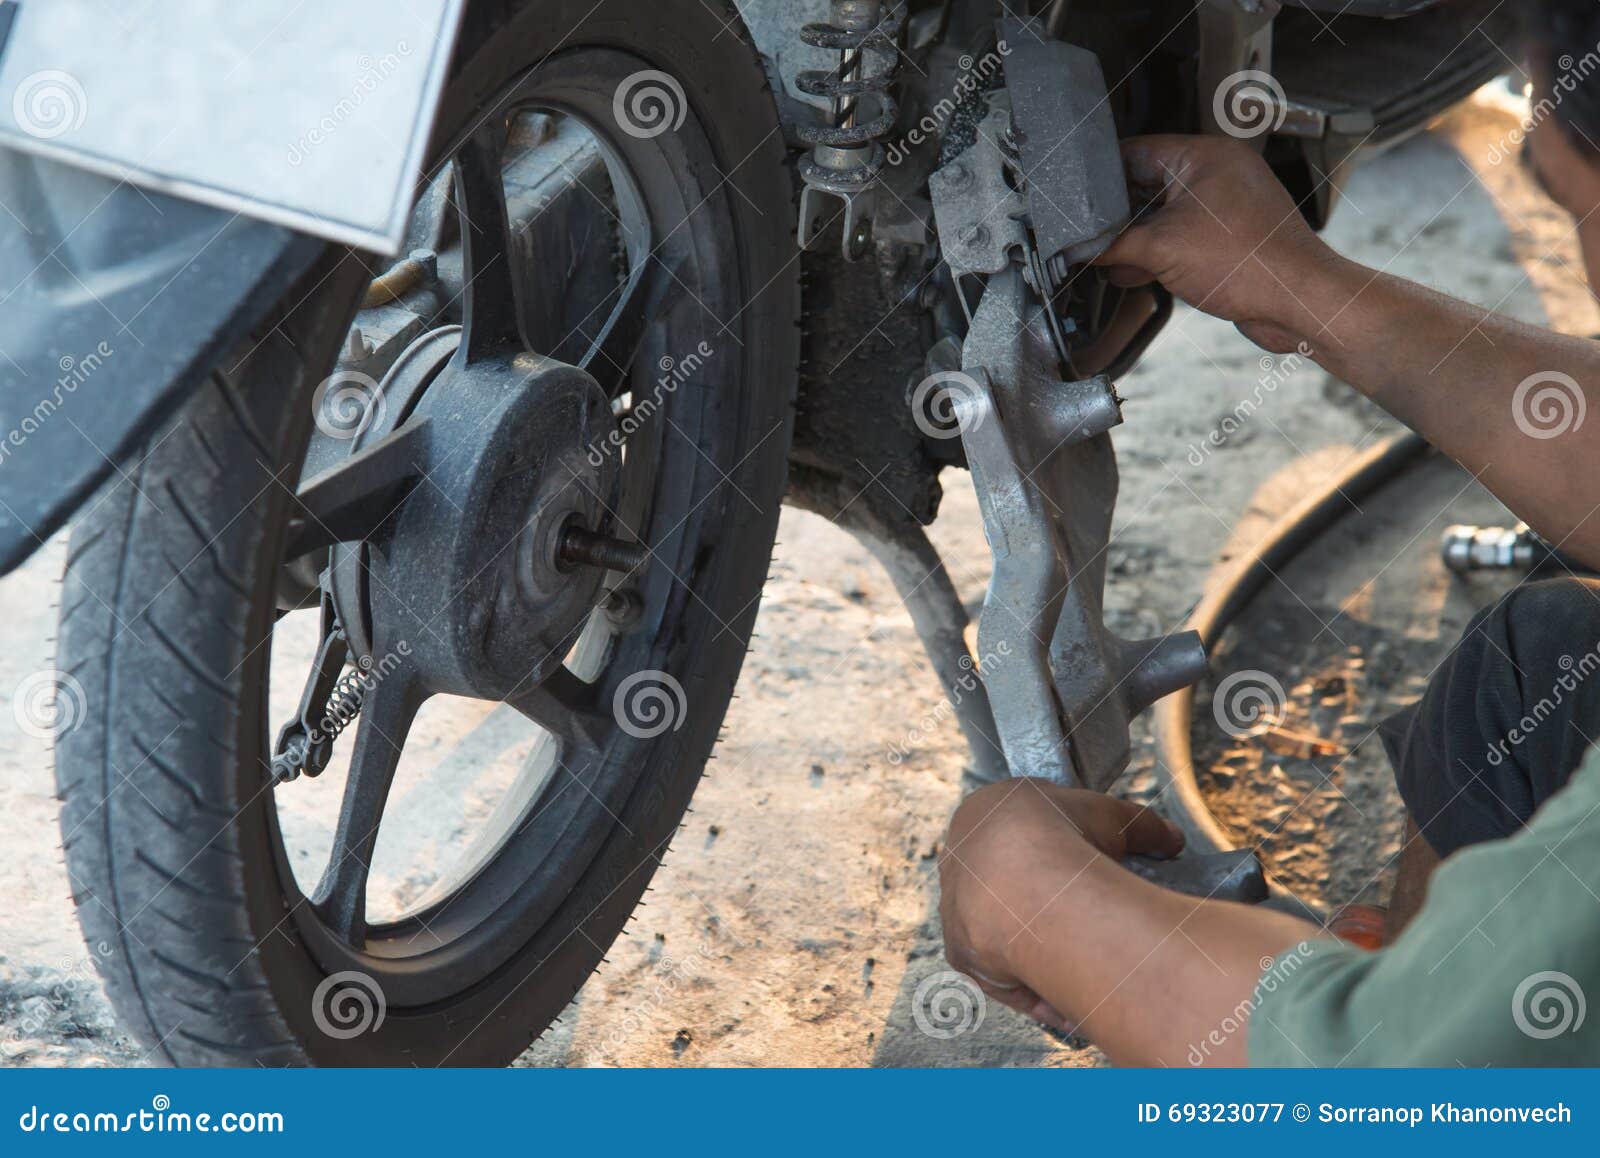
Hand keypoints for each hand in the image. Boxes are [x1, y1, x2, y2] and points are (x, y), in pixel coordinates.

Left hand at [937, 779, 1183, 1028]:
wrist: (1029, 880)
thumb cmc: (1066, 836)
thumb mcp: (1115, 817)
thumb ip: (1143, 827)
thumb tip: (1172, 839)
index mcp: (985, 813)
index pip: (1020, 838)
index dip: (1059, 858)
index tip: (1088, 877)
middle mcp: (961, 859)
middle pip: (1009, 888)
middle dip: (1049, 909)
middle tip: (1086, 928)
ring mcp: (955, 905)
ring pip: (1003, 933)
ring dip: (1040, 953)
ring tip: (1084, 970)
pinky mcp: (959, 949)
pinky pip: (1001, 974)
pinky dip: (1034, 988)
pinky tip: (1069, 1002)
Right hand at [1092, 135, 1340, 351]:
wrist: (1296, 301)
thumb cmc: (1252, 263)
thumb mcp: (1162, 249)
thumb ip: (1113, 244)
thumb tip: (1082, 248)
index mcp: (1205, 155)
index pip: (1135, 151)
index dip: (1101, 176)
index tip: (1075, 198)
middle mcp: (1217, 174)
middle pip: (1146, 186)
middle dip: (1117, 216)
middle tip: (1088, 236)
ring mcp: (1224, 206)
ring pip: (1162, 216)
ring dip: (1134, 240)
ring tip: (1106, 260)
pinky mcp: (1228, 237)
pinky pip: (1180, 238)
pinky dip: (1156, 255)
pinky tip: (1132, 273)